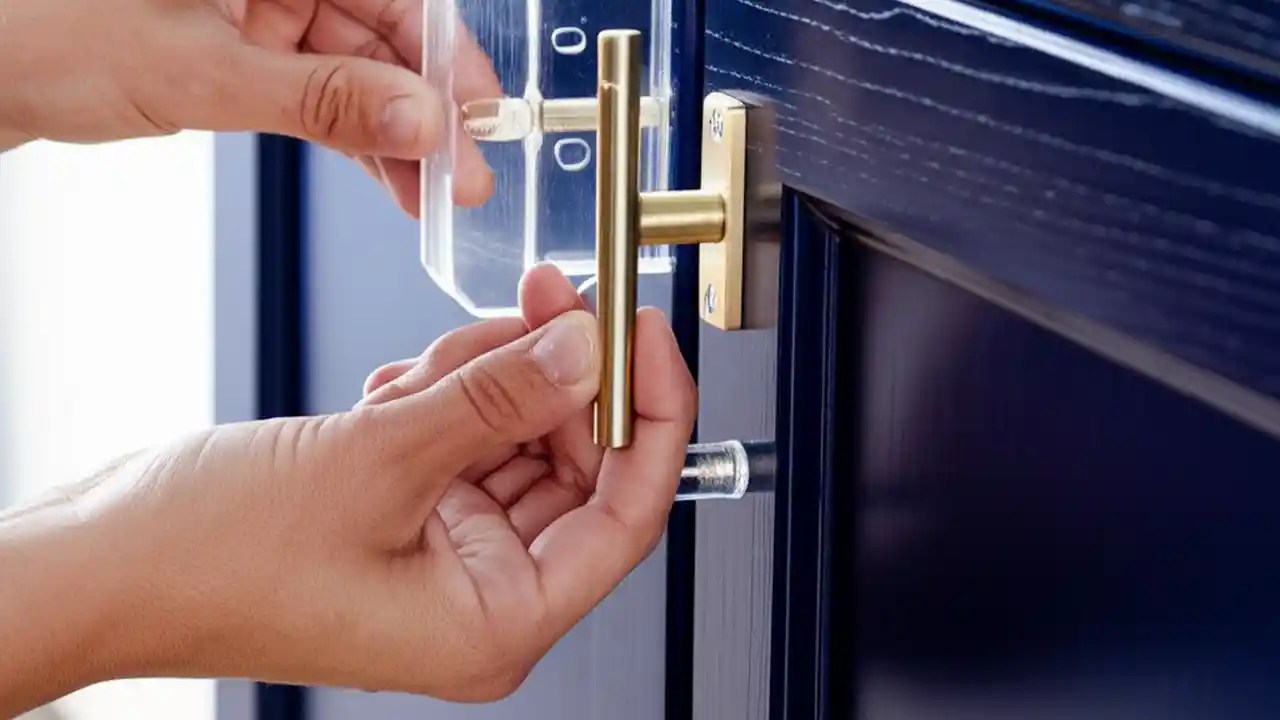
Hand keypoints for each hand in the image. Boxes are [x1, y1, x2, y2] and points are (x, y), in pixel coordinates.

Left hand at [0, 0, 499, 214]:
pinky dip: (356, 140)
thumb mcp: (203, 71)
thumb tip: (418, 119)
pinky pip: (324, 98)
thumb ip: (323, 100)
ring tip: (433, 191)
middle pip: (385, 35)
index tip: (475, 113)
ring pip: (360, 75)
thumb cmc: (48, 31)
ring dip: (399, 136)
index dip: (444, 54)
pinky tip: (390, 177)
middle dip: (428, 108)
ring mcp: (263, 12)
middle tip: (461, 170)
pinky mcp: (249, 54)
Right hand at [0, 265, 694, 714]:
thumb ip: (495, 397)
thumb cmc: (210, 560)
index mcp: (494, 621)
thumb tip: (584, 348)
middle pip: (574, 467)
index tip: (645, 336)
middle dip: (560, 378)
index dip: (650, 416)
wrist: (100, 564)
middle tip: (555, 300)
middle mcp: (479, 596)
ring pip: (516, 440)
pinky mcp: (405, 514)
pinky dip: (445, 395)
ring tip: (447, 352)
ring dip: (490, 381)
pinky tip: (405, 382)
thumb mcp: (376, 459)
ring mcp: (441, 554)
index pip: (627, 516)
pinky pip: (462, 438)